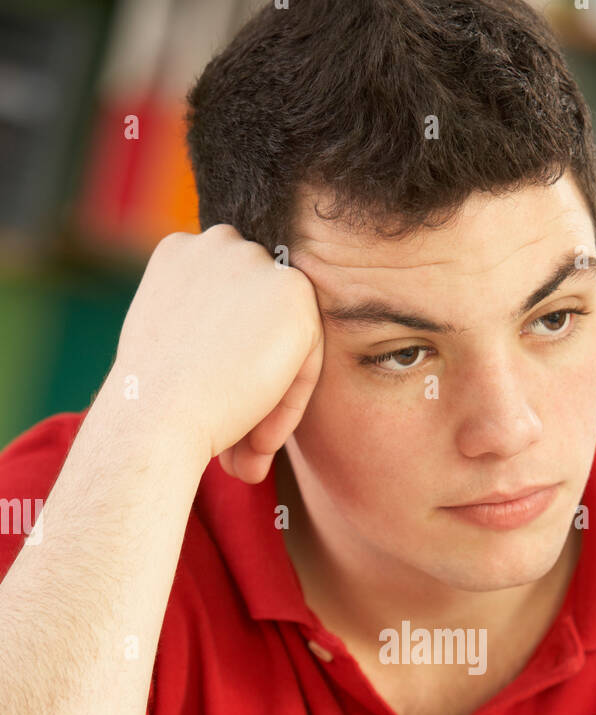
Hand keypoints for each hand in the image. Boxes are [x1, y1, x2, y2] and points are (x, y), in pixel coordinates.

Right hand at [111, 224, 323, 481]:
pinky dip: (290, 404)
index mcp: (181, 252)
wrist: (154, 415)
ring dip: (273, 404)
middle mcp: (218, 242)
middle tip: (241, 453)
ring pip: (287, 344)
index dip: (229, 372)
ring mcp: (257, 263)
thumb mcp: (171, 348)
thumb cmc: (152, 401)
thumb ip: (208, 335)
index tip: (220, 420)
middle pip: (259, 325)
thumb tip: (242, 360)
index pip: (231, 313)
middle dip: (254, 390)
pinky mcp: (293, 293)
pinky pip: (310, 356)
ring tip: (250, 458)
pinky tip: (260, 442)